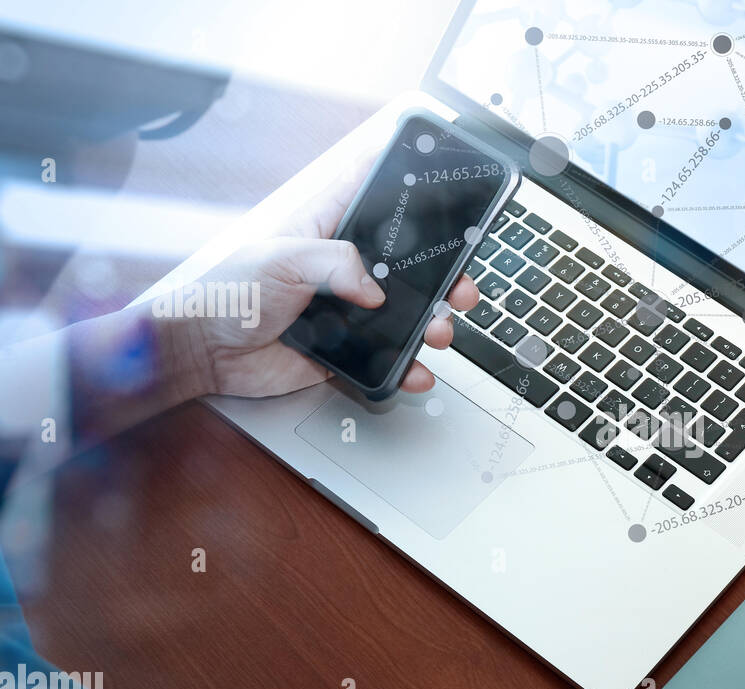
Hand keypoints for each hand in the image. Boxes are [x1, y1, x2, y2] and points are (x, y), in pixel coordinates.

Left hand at [161, 156, 479, 398]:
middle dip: (442, 274)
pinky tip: (417, 370)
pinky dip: (407, 367)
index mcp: (327, 229)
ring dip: (431, 323)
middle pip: (407, 263)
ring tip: (437, 332)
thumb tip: (377, 289)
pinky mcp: (347, 349)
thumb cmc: (228, 292)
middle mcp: (344, 268)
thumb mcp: (282, 260)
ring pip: (406, 313)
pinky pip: (387, 357)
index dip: (404, 182)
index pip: (371, 192)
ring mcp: (349, 309)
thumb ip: (337, 263)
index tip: (441, 180)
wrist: (204, 351)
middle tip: (460, 288)